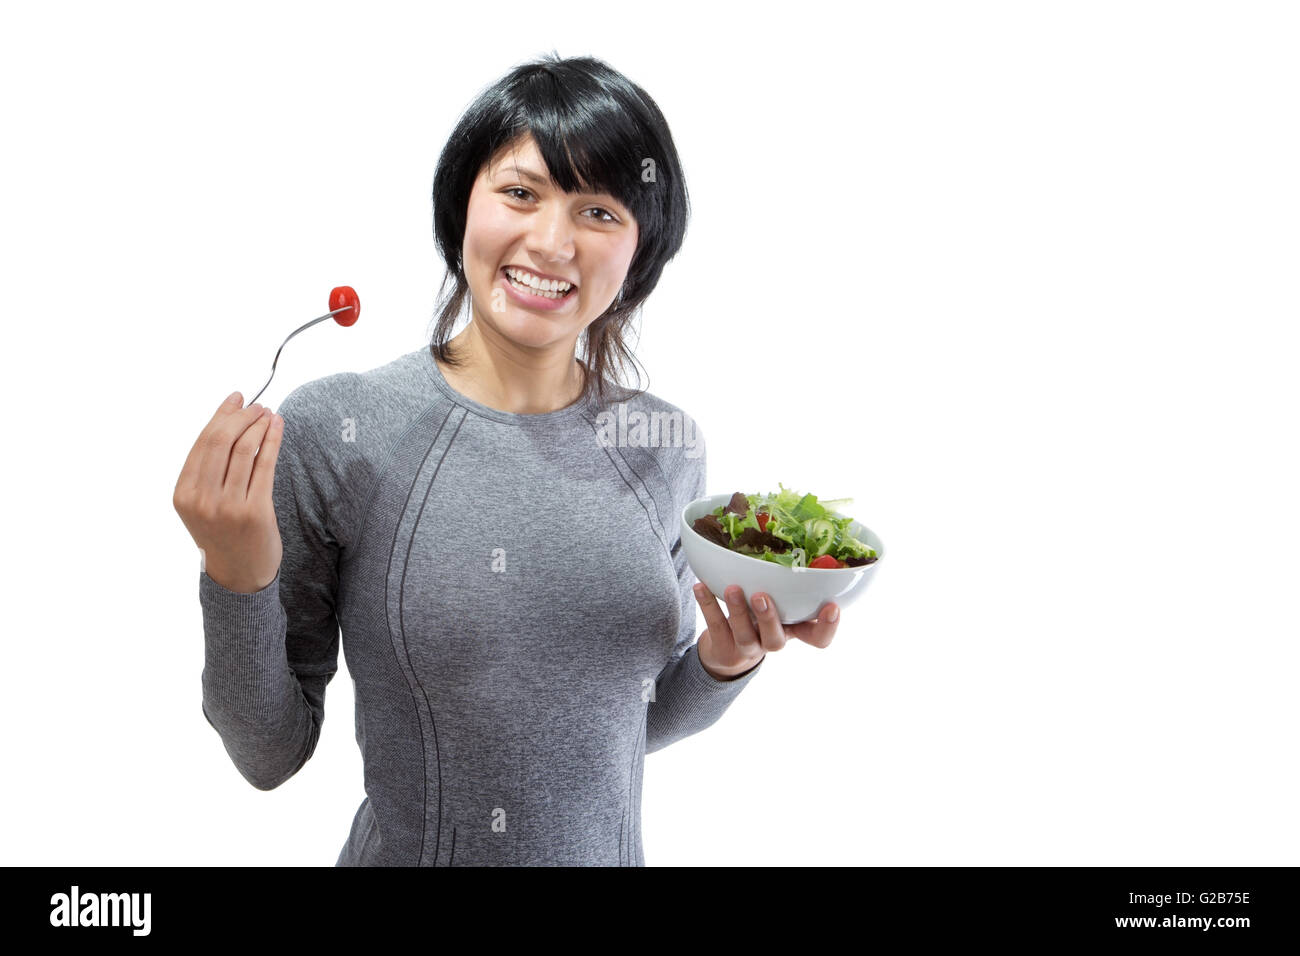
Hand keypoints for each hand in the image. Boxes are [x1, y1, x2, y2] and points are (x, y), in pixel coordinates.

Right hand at [173, 391, 284, 593]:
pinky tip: (278, 427)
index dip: (221, 416)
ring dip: (259, 425)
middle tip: (257, 405)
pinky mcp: (255, 512)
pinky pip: (265, 466)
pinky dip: (272, 441)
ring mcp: (228, 507)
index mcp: (183, 494)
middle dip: (241, 417)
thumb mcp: (202, 504)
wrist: (239, 574)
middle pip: (220, 442)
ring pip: (244, 450)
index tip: (236, 399)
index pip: (202, 443)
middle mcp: (202, 500)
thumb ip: (207, 470)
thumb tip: (227, 419)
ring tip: (269, 414)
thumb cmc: (223, 533)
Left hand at [692, 584, 840, 680]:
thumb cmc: (759, 616)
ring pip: (745, 634)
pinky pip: (715, 625)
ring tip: (732, 588)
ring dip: (738, 610)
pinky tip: (700, 586)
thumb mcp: (779, 602)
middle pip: (776, 639)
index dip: (828, 627)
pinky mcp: (723, 647)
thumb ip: (785, 581)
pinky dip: (707, 604)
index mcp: (792, 629)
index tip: (832, 606)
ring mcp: (747, 648)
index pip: (818, 637)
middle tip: (762, 596)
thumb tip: (787, 531)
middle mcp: (772, 640)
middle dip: (769, 618)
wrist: (727, 652)